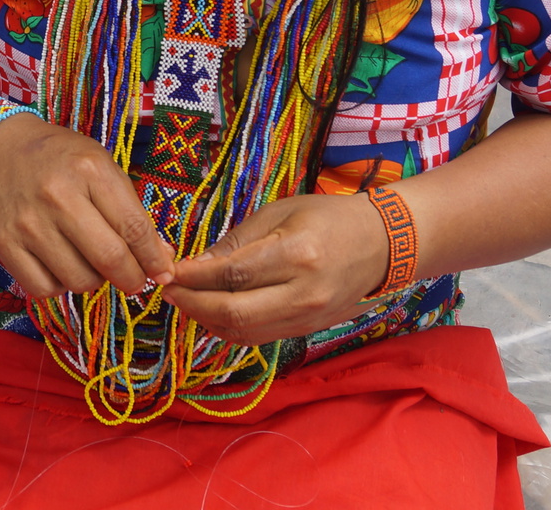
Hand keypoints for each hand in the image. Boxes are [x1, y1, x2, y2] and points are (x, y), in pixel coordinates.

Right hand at [0, 115, 175, 298]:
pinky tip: (61, 265)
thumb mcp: (103, 168)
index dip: (154, 259)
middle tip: (134, 279)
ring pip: (78, 280)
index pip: (134, 228)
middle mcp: (57, 196)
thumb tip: (160, 262)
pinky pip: (44, 289)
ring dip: (94, 280)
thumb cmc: (63, 160)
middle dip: (131, 279)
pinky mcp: (5, 243)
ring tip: (89, 261)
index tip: (162, 272)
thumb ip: (132, 213)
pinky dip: (59, 285)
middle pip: (109, 259)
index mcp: (89, 170)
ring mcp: (28, 222)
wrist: (5, 151)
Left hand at [163, 193, 389, 345]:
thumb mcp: (280, 212)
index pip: (233, 274)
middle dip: (192, 305)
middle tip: (168, 292)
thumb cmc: (328, 218)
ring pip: (244, 333)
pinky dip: (229, 329)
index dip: (195, 277)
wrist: (382, 245)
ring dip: (206, 321)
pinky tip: (212, 312)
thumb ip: (237, 241)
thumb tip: (195, 264)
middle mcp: (303, 293)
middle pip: (234, 313)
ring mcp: (307, 318)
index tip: (171, 271)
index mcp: (297, 255)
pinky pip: (259, 338)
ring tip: (186, 302)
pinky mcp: (307, 331)